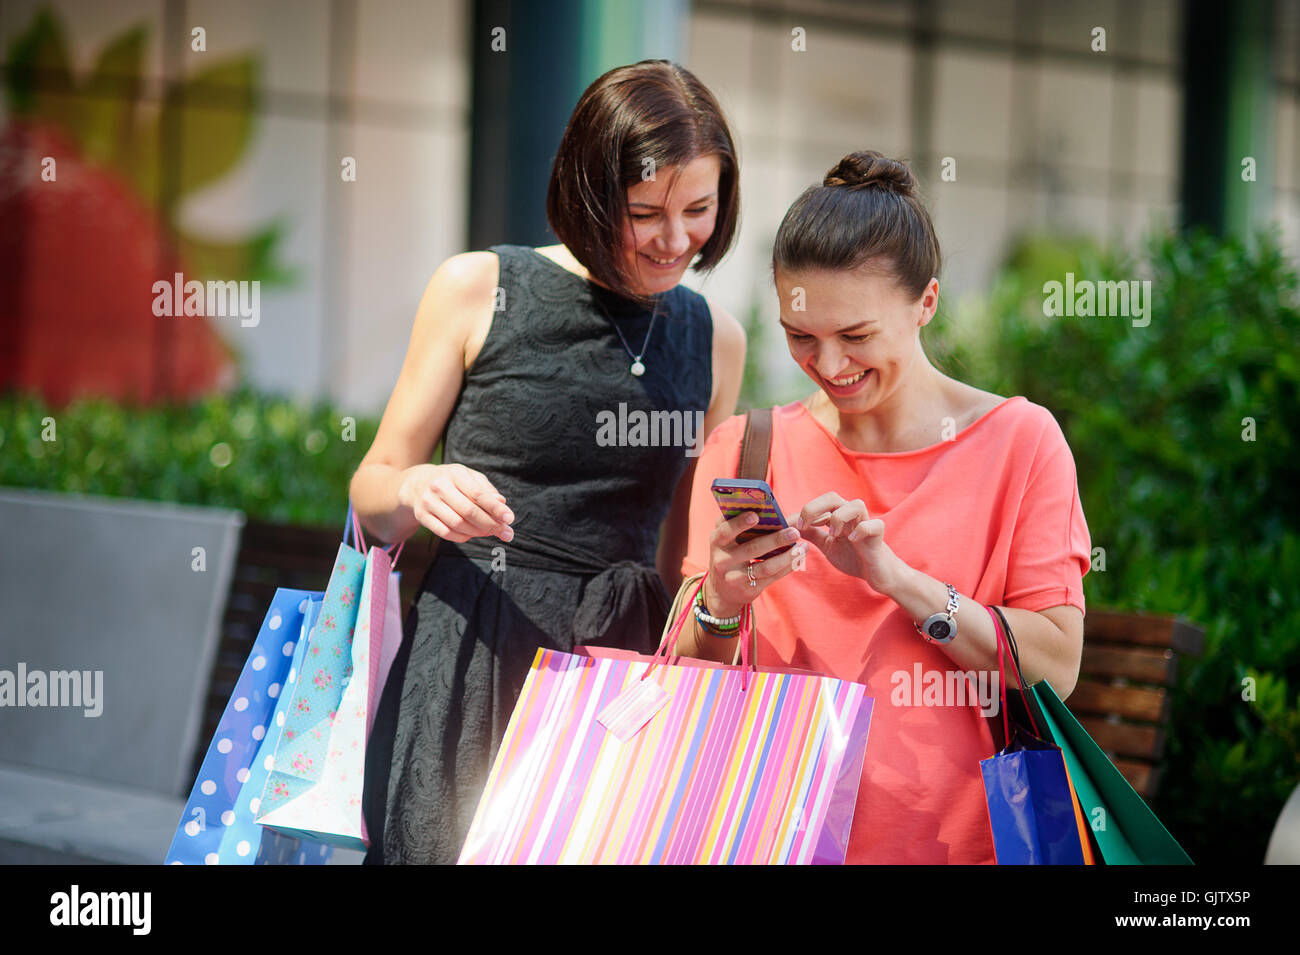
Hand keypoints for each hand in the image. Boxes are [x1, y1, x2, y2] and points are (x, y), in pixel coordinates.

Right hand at [398, 463, 513, 542]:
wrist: (416, 484)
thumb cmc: (451, 481)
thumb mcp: (469, 477)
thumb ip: (487, 489)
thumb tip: (502, 504)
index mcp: (455, 473)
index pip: (478, 494)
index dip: (495, 508)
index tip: (510, 518)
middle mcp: (439, 486)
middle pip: (468, 511)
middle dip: (490, 524)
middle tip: (506, 533)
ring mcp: (428, 502)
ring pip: (457, 524)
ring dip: (478, 532)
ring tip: (490, 532)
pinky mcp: (422, 516)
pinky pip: (445, 533)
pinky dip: (462, 537)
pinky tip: (472, 534)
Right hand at [702, 511, 806, 618]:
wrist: (721, 592)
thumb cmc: (728, 555)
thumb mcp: (724, 541)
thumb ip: (736, 524)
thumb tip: (763, 506)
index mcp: (717, 542)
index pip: (726, 531)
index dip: (740, 523)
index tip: (756, 515)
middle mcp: (722, 560)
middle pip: (751, 549)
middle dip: (775, 540)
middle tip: (794, 531)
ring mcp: (735, 578)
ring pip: (764, 567)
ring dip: (786, 557)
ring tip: (802, 547)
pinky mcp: (748, 590)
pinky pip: (771, 578)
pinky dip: (787, 568)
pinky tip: (798, 558)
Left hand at [794, 493, 902, 594]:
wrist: (877, 574)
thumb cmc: (853, 556)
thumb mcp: (827, 545)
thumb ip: (812, 534)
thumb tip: (790, 526)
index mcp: (838, 516)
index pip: (819, 502)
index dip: (803, 512)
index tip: (791, 528)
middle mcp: (851, 516)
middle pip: (833, 497)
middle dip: (814, 508)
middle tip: (804, 526)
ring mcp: (866, 524)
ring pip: (856, 504)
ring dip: (839, 518)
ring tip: (833, 535)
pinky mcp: (878, 536)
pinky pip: (874, 525)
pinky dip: (861, 530)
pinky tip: (852, 540)